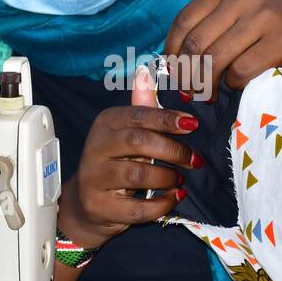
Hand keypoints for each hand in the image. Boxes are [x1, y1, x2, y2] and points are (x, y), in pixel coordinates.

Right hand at [56, 66, 201, 249]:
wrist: (87, 203)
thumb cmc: (115, 162)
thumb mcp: (126, 133)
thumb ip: (142, 108)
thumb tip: (146, 72)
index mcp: (106, 123)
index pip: (138, 116)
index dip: (167, 119)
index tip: (192, 124)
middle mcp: (96, 147)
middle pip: (138, 142)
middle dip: (172, 150)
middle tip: (194, 159)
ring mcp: (95, 178)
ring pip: (138, 174)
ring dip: (167, 177)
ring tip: (180, 180)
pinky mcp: (99, 205)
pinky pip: (137, 207)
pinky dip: (160, 204)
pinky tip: (172, 198)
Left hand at [163, 0, 281, 96]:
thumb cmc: (278, 25)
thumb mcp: (244, 10)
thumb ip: (213, 23)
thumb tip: (172, 58)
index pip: (184, 20)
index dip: (172, 50)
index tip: (172, 70)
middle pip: (197, 43)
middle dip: (187, 74)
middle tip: (188, 91)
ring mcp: (263, 17)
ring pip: (215, 60)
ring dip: (207, 85)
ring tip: (208, 94)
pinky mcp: (280, 41)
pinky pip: (241, 71)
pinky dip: (233, 85)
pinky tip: (237, 85)